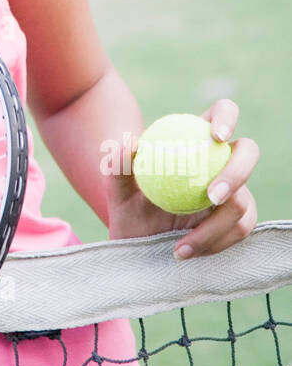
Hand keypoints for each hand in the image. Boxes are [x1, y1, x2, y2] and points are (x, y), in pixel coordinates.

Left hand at [108, 100, 258, 258]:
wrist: (138, 244)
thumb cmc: (128, 209)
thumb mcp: (118, 191)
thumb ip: (119, 165)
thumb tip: (128, 142)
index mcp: (196, 139)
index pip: (222, 113)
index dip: (227, 117)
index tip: (216, 137)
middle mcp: (220, 162)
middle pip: (247, 152)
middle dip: (237, 172)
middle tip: (212, 196)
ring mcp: (235, 191)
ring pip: (243, 202)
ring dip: (215, 227)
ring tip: (181, 245)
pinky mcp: (238, 220)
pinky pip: (239, 229)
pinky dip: (213, 243)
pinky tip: (184, 252)